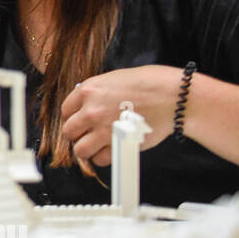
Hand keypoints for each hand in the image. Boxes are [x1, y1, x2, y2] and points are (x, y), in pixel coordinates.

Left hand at [60, 65, 178, 167]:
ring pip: (81, 149)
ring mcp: (102, 130)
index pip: (65, 110)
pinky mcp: (118, 145)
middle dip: (78, 135)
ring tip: (97, 147)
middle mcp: (91, 110)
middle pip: (69, 131)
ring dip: (88, 150)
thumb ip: (98, 92)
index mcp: (88, 90)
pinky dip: (105, 158)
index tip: (78, 122)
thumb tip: (88, 103)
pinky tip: (112, 150)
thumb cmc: (151, 84)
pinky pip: (101, 159)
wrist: (173, 96)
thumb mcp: (115, 78)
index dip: (72, 118)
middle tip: (87, 135)